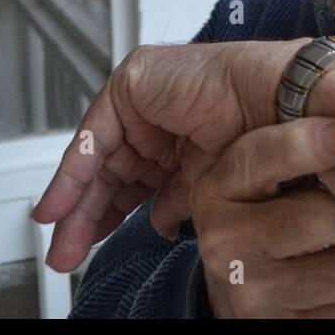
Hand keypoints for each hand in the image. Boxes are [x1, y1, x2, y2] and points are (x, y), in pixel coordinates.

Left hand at [30, 38, 308, 271]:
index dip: (111, 214)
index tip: (88, 243)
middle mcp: (160, 118)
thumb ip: (175, 203)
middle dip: (87, 214)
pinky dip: (73, 171)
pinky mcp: (133, 83)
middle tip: (66, 251)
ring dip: (75, 199)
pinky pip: (94, 133)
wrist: (275, 105)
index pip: (135, 181)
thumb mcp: (207, 185)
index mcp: (180, 139)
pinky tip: (60, 203)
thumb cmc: (261, 136)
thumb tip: (159, 225)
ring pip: (97, 155)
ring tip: (59, 236)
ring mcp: (145, 99)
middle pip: (111, 170)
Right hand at [193, 117, 334, 317]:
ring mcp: (250, 293)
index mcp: (217, 190)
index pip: (259, 157)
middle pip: (324, 218)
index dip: (307, 143)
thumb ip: (291, 144)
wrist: (239, 291)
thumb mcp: (259, 178)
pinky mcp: (280, 329)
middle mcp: (224, 242)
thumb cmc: (270, 215)